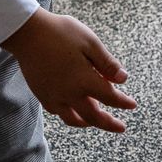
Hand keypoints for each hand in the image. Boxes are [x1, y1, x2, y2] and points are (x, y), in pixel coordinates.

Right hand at [2, 8, 135, 131]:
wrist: (28, 34)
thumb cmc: (61, 33)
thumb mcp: (90, 42)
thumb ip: (107, 63)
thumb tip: (123, 79)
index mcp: (84, 80)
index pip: (109, 97)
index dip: (122, 102)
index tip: (132, 105)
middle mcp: (69, 94)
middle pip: (93, 116)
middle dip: (109, 123)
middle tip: (120, 127)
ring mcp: (54, 97)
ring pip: (74, 119)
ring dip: (89, 122)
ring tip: (99, 120)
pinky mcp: (42, 95)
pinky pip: (60, 113)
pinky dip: (71, 116)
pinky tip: (76, 110)